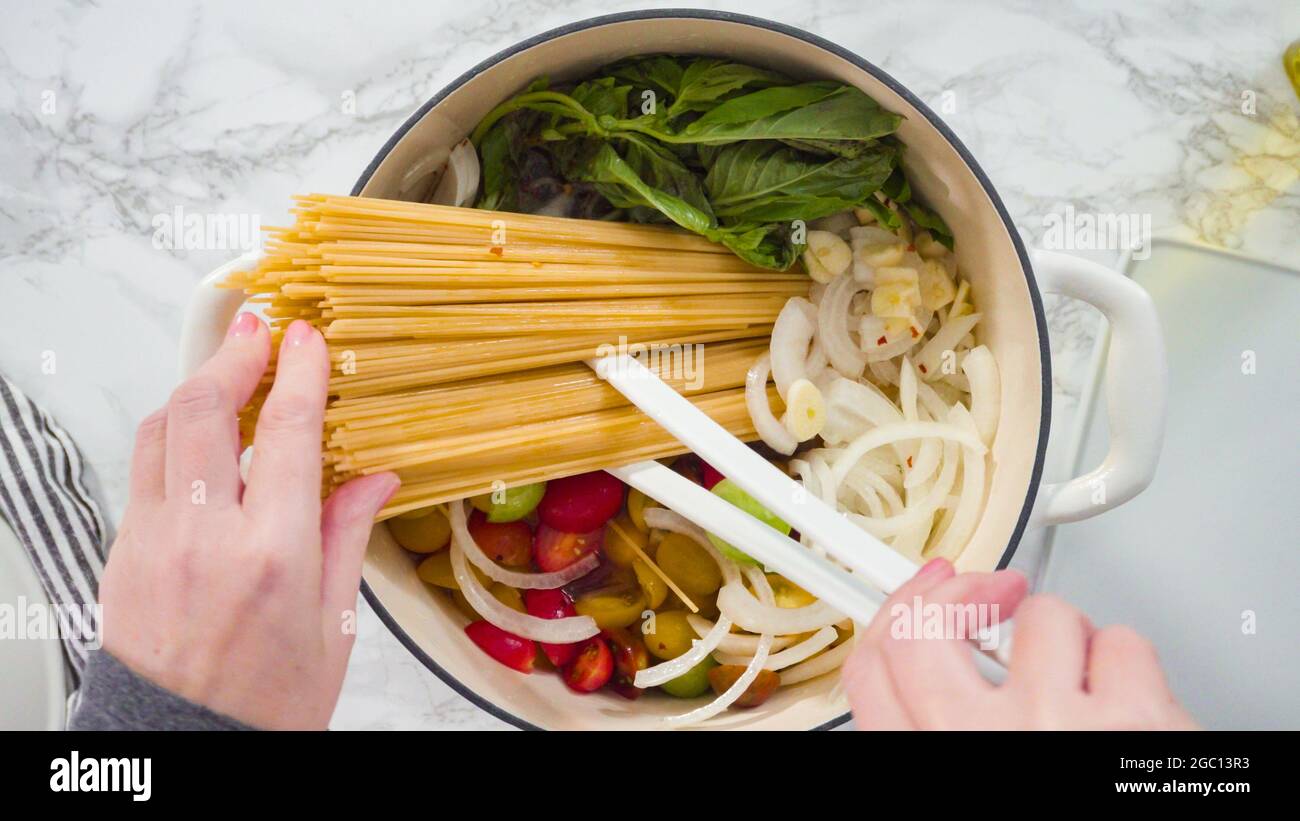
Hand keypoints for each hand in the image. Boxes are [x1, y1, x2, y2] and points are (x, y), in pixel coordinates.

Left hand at [99, 314, 398, 728]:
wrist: (185, 749)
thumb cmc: (265, 705)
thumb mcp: (333, 625)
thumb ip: (346, 536)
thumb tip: (372, 479)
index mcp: (272, 555)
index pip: (284, 432)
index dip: (298, 372)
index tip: (307, 339)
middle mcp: (204, 538)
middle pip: (202, 409)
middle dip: (232, 356)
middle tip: (257, 332)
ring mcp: (153, 542)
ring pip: (160, 430)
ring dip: (194, 390)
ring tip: (226, 377)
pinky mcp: (123, 554)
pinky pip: (143, 471)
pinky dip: (173, 438)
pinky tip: (201, 440)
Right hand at [842, 558, 1196, 729]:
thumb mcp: (965, 803)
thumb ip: (934, 739)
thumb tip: (925, 694)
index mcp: (930, 764)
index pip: (872, 667)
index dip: (896, 615)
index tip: (924, 596)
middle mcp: (974, 742)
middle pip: (927, 625)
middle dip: (962, 593)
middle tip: (990, 593)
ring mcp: (1052, 725)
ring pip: (1043, 619)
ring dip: (1065, 636)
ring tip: (1081, 679)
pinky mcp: (1133, 720)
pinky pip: (1123, 643)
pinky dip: (1129, 663)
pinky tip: (1127, 701)